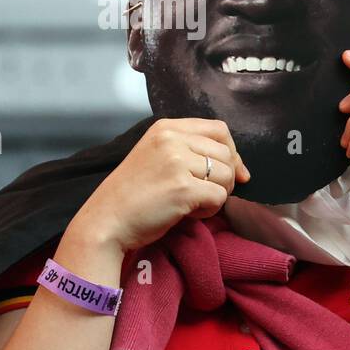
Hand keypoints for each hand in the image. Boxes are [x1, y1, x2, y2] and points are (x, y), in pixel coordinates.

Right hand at [71, 118, 248, 253]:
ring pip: (227, 176)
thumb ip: (193, 153)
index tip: (230, 171)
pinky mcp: (183, 188)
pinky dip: (210, 210)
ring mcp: (177, 162)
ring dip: (217, 195)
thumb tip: (243, 171)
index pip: (219, 129)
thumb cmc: (134, 195)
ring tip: (192, 203)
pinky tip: (188, 213)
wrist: (106, 221)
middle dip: (225, 178)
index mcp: (166, 128)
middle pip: (227, 154)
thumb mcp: (158, 158)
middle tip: (203, 194)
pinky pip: (220, 197)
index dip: (231, 152)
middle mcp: (172, 139)